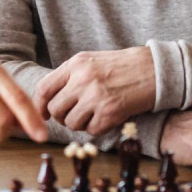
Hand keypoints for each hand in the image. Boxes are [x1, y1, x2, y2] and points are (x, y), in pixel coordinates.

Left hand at [32, 47, 154, 135]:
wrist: (152, 70)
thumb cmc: (119, 67)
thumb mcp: (90, 61)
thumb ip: (68, 77)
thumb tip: (47, 100)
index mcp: (75, 65)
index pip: (43, 89)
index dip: (40, 105)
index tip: (44, 113)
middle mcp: (82, 80)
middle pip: (55, 109)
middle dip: (61, 117)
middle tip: (73, 115)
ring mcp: (96, 97)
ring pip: (71, 123)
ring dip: (79, 123)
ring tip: (92, 114)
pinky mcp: (109, 113)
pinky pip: (90, 130)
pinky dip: (95, 128)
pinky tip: (105, 117)